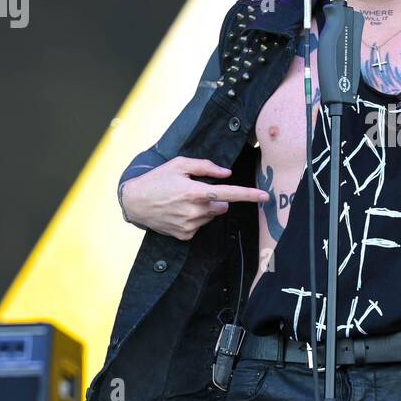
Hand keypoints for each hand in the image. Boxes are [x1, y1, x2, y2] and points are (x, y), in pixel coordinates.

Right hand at [120, 156, 268, 240]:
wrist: (134, 202)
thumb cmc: (158, 179)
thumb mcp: (179, 164)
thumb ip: (206, 167)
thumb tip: (227, 173)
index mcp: (196, 192)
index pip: (230, 194)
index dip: (250, 195)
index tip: (265, 197)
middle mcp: (195, 211)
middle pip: (222, 205)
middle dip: (216, 199)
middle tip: (195, 192)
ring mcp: (190, 226)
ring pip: (211, 216)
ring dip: (204, 209)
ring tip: (183, 201)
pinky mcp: (185, 236)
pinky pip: (200, 226)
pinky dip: (194, 219)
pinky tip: (178, 212)